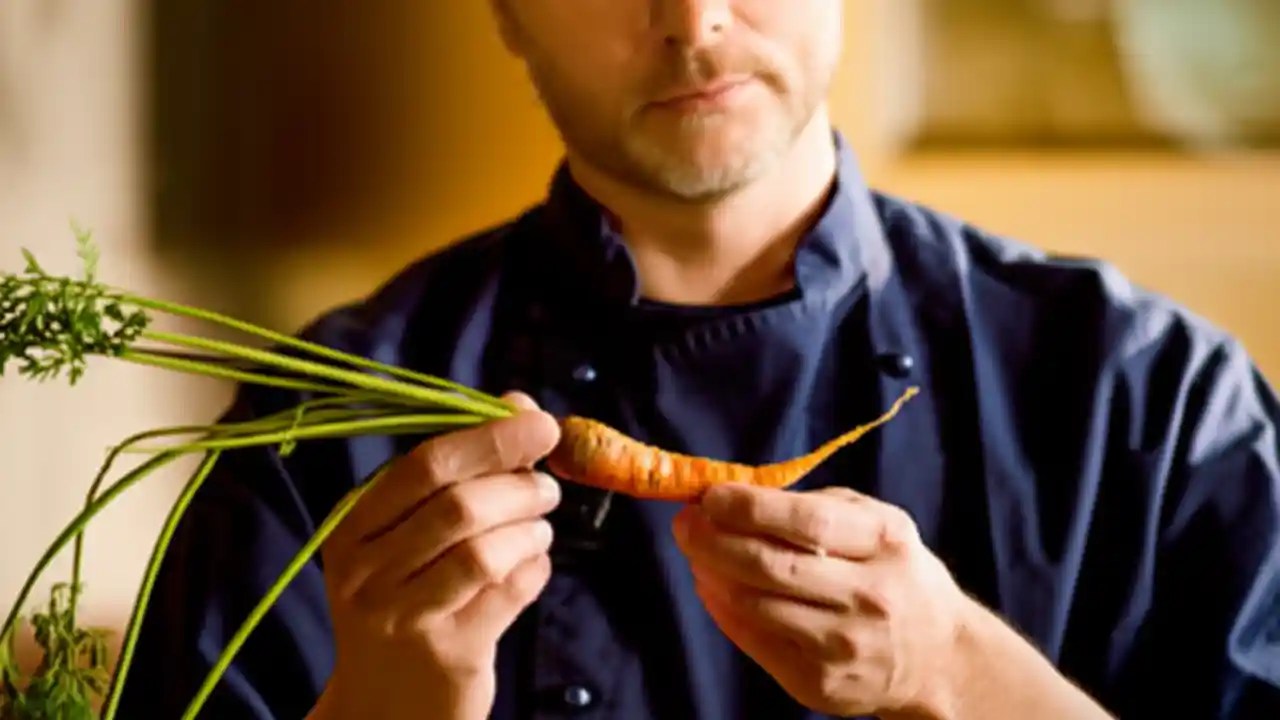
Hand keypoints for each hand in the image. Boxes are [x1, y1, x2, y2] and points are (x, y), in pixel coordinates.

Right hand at [312, 392, 561, 719]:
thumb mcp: (412, 534)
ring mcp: (402, 617)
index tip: (541, 423)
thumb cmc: (408, 599)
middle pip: (459, 506)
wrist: (385, 706)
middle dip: (519, 487)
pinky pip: (509, 593)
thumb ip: (462, 467)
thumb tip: (521, 402)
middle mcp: (366, 572)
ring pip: (486, 551)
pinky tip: (531, 566)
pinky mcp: (448, 655)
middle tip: (548, 488)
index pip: (424, 464)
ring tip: (540, 529)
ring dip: (530, 531)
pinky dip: (535, 569)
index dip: (490, 436)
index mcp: (352, 527)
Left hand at [671, 485, 968, 718]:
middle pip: (770, 567)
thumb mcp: (875, 523)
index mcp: (884, 542)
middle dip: (713, 540)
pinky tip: (713, 586)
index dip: (749, 507)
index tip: (711, 495)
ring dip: (711, 574)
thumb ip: (813, 506)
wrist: (939, 656)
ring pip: (755, 606)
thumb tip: (734, 496)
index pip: (807, 522)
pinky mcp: (820, 682)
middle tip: (684, 524)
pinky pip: (754, 641)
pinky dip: (723, 610)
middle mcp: (869, 596)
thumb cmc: (894, 571)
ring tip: (696, 552)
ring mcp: (844, 645)